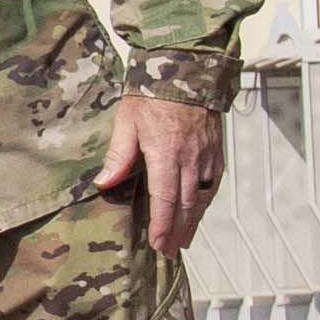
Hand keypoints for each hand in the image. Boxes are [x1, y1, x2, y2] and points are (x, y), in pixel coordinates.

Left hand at [95, 91, 222, 255]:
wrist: (184, 69)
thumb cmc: (151, 94)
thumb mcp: (126, 121)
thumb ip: (118, 155)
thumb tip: (104, 183)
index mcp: (166, 153)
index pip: (165, 199)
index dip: (163, 226)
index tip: (158, 244)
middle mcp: (190, 158)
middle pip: (186, 205)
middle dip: (177, 231)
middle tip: (168, 251)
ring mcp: (206, 155)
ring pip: (202, 198)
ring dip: (193, 222)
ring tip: (183, 241)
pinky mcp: (215, 151)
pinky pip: (213, 184)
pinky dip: (205, 202)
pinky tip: (198, 212)